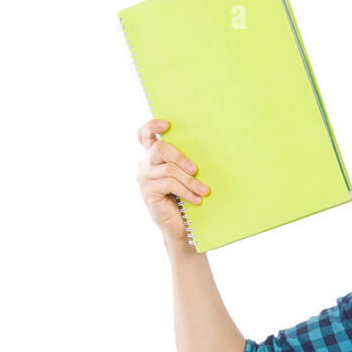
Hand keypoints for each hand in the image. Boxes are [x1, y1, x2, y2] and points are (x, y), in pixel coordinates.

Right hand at [135, 119, 210, 247]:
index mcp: (154, 157)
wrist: (182, 227)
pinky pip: (169, 184)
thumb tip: (208, 149)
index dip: (152, 126)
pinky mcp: (148, 192)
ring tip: (204, 191)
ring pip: (168, 169)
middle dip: (180, 156)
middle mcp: (145, 165)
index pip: (144, 135)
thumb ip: (187, 163)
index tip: (167, 125)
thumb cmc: (187, 198)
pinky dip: (186, 191)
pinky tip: (197, 199)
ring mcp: (144, 179)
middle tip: (196, 169)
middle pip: (159, 149)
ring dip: (190, 180)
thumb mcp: (187, 177)